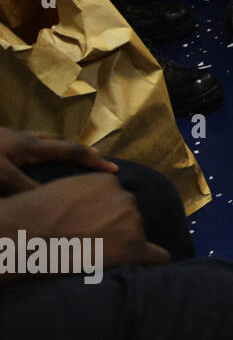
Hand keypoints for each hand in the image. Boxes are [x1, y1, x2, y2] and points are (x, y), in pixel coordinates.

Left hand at [0, 127, 117, 195]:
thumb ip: (28, 187)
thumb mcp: (3, 176)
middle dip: (80, 148)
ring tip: (67, 152)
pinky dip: (39, 148)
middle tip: (95, 155)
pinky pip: (27, 141)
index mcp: (32, 146)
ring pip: (43, 138)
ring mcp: (11, 137)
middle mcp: (26, 138)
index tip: (114, 169)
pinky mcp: (0, 140)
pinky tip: (30, 155)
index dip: (94, 160)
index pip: (71, 152)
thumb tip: (56, 202)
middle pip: (60, 140)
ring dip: (60, 145)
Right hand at [6, 174, 169, 271]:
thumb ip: (87, 195)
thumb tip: (92, 210)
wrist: (29, 234)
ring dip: (122, 245)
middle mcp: (127, 198)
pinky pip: (157, 256)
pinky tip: (148, 266)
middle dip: (115, 229)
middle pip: (130, 217)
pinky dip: (153, 261)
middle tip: (88, 243)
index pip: (118, 199)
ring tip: (93, 255)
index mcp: (110, 181)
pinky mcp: (134, 246)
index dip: (106, 215)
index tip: (90, 226)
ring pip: (137, 236)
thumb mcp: (66, 190)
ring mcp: (133, 221)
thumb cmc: (36, 216)